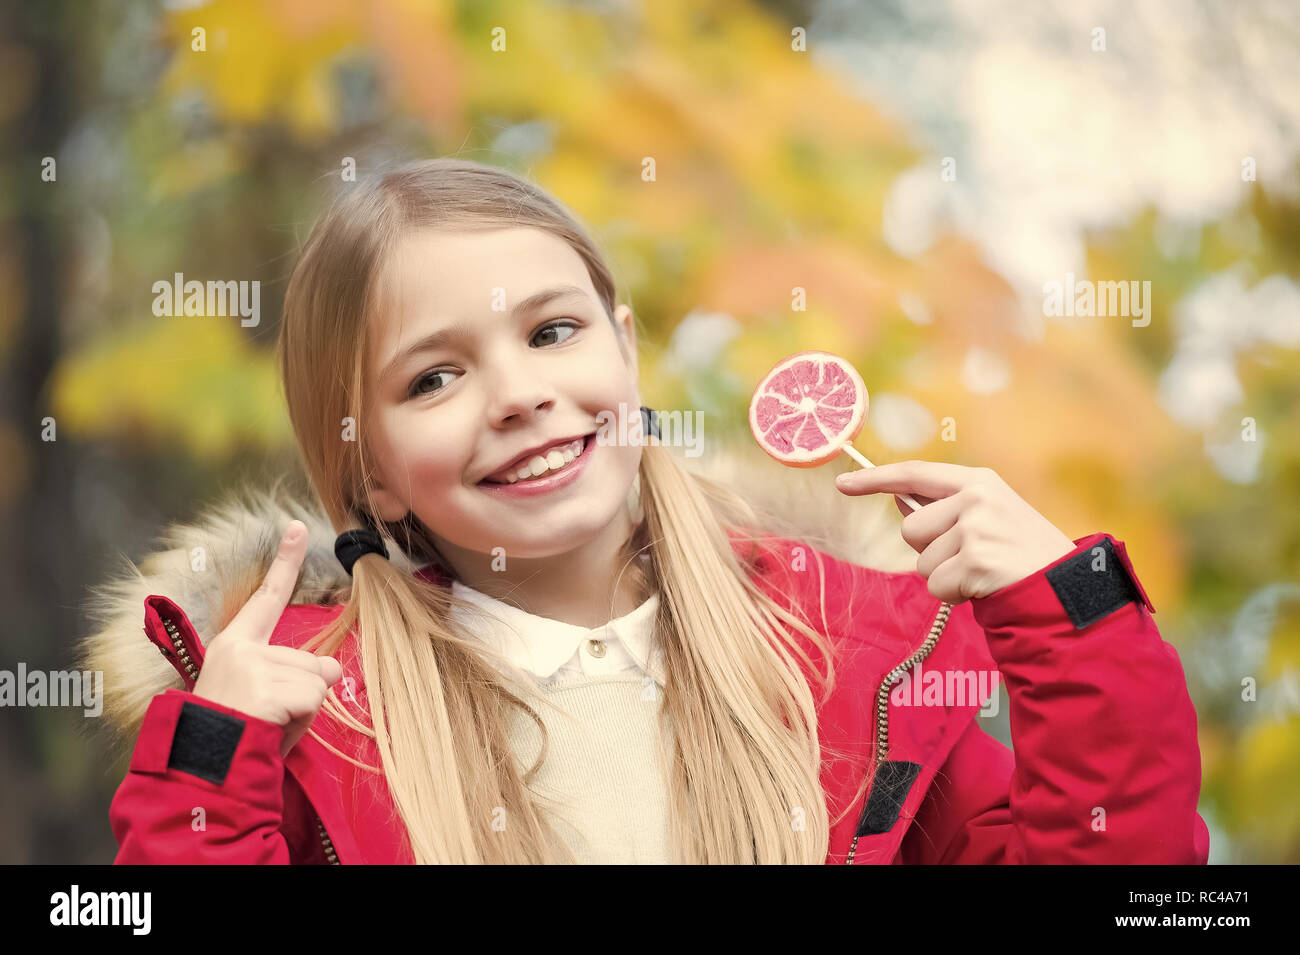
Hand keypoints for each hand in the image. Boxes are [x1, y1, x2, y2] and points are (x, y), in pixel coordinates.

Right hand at [192, 520, 343, 757]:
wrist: (205, 771)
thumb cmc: (234, 739)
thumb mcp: (263, 697)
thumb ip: (294, 673)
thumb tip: (331, 667)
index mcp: (234, 646)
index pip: (266, 598)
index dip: (284, 561)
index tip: (296, 526)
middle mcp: (241, 649)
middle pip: (312, 662)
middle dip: (304, 696)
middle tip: (268, 719)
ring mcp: (252, 666)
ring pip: (317, 682)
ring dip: (303, 713)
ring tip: (268, 727)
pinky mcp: (264, 687)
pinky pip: (314, 699)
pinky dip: (302, 723)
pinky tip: (271, 730)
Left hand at [835, 461, 1076, 603]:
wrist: (1067, 587)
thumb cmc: (1023, 553)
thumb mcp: (989, 516)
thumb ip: (945, 507)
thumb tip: (897, 497)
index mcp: (978, 481)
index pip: (914, 473)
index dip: (874, 479)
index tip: (842, 484)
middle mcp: (975, 498)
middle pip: (910, 529)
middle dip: (929, 552)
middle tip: (969, 558)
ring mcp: (976, 528)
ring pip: (922, 563)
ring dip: (945, 577)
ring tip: (982, 573)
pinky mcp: (976, 560)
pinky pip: (937, 586)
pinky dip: (955, 596)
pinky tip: (984, 588)